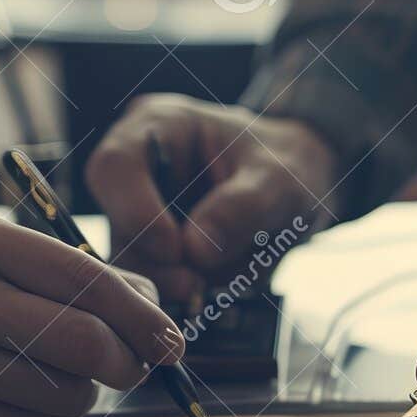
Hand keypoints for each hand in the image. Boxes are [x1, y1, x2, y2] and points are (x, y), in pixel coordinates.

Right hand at [0, 217, 183, 416]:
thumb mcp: (18, 267)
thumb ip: (93, 281)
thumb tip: (158, 318)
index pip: (88, 281)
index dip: (144, 318)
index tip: (173, 342)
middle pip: (85, 342)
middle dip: (128, 362)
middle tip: (135, 367)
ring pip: (69, 393)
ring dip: (84, 392)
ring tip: (51, 374)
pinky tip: (23, 399)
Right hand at [85, 94, 338, 302]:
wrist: (301, 186)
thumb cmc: (288, 164)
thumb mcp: (280, 179)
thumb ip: (242, 207)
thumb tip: (194, 251)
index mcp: (159, 126)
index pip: (115, 166)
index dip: (136, 213)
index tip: (177, 249)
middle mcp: (139, 169)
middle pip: (117, 224)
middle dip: (161, 262)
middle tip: (200, 282)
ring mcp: (142, 213)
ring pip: (134, 263)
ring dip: (179, 281)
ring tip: (226, 273)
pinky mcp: (154, 250)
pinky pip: (156, 283)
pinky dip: (189, 290)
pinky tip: (221, 279)